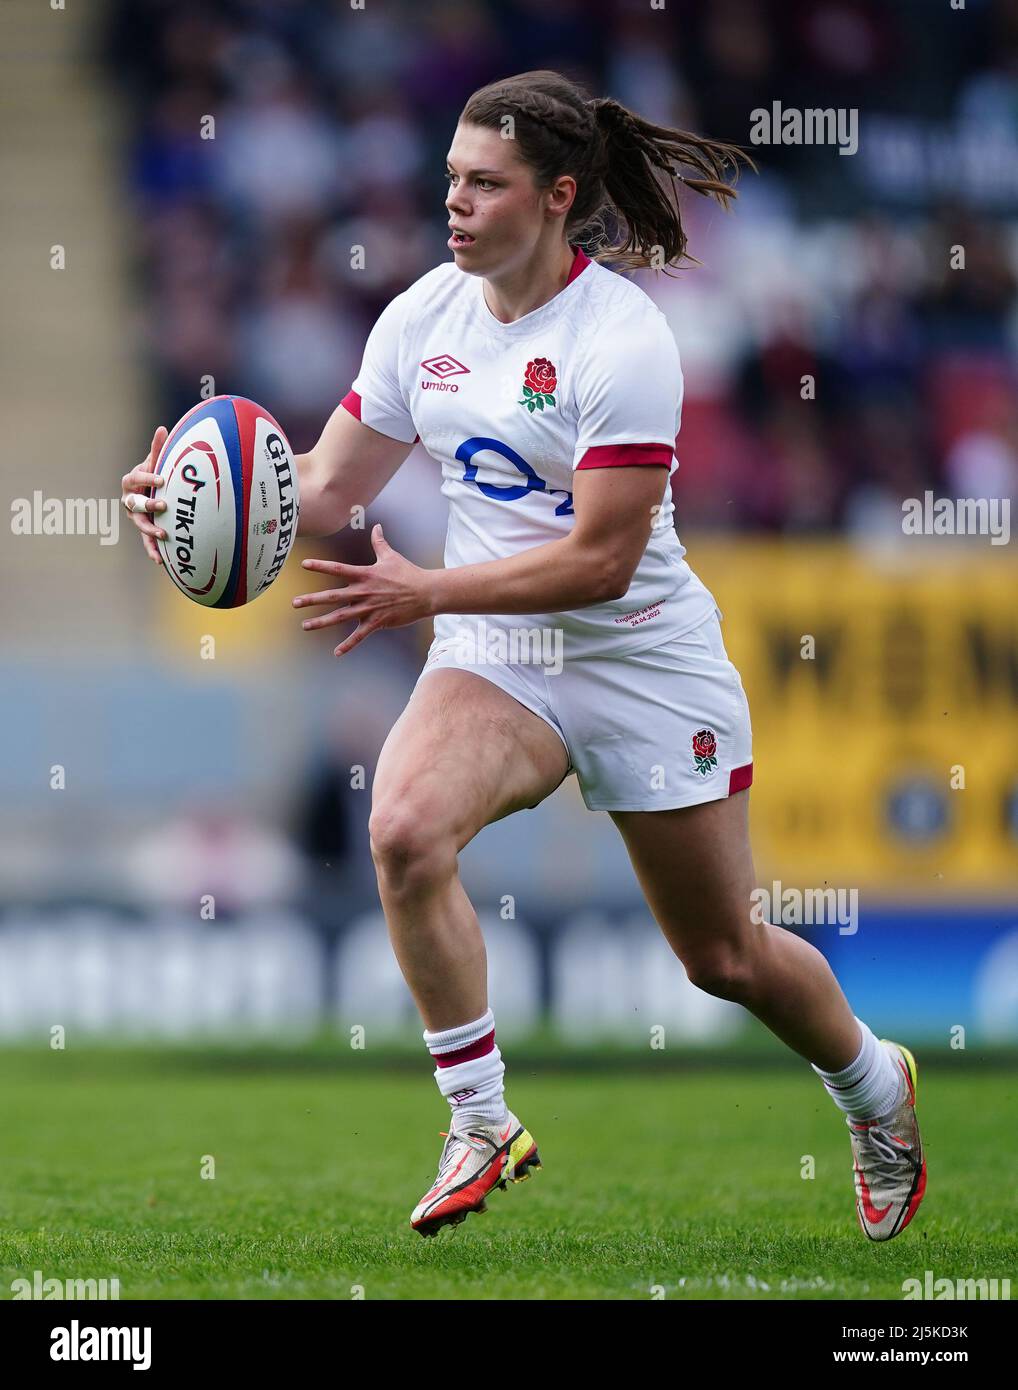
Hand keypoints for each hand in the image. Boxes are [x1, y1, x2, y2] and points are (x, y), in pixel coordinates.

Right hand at [121, 425, 168, 562]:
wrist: (152, 490)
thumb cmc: (155, 473)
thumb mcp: (156, 462)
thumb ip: (158, 449)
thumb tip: (163, 428)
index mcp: (131, 481)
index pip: (136, 478)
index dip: (147, 477)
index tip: (161, 478)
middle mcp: (129, 500)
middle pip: (135, 503)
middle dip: (148, 505)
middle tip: (163, 505)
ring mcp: (136, 517)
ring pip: (140, 524)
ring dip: (150, 530)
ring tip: (163, 535)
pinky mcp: (144, 529)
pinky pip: (146, 541)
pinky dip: (152, 550)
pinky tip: (160, 561)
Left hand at [293, 524, 433, 656]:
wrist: (426, 593)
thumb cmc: (408, 573)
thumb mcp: (391, 556)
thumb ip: (380, 542)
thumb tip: (376, 526)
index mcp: (365, 574)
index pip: (338, 569)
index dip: (321, 566)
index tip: (303, 565)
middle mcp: (364, 591)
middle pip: (333, 596)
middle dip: (312, 599)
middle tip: (294, 602)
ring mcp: (370, 608)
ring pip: (341, 617)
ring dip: (322, 622)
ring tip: (305, 626)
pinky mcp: (378, 622)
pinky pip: (360, 636)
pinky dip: (348, 645)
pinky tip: (336, 652)